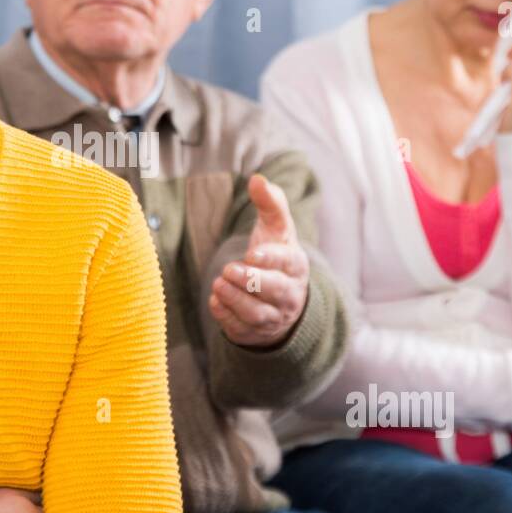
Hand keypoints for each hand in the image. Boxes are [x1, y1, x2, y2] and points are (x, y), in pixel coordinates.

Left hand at [208, 173, 309, 348]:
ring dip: (236, 300)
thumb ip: (270, 202)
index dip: (271, 260)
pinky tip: (216, 301)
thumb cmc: (276, 256)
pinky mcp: (255, 333)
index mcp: (295, 266)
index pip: (288, 263)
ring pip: (258, 314)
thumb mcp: (277, 228)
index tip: (252, 254)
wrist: (281, 301)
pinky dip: (227, 317)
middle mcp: (289, 294)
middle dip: (251, 281)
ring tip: (219, 283)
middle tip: (229, 270)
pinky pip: (242, 329)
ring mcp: (274, 317)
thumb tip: (258, 179)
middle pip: (275, 292)